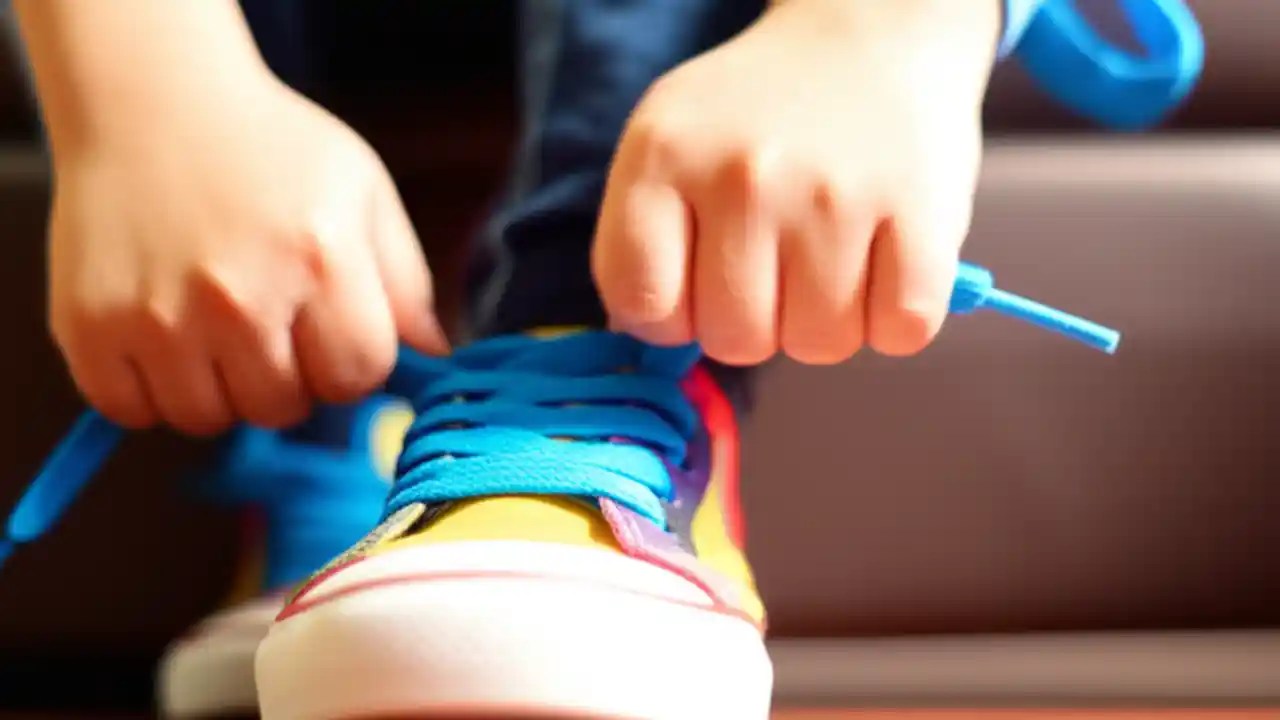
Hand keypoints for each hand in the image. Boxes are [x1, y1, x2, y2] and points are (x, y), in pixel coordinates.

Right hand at [48, 75, 446, 434]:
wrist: (153, 102)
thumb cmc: (270, 148)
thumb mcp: (362, 192)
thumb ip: (406, 282)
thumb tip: (438, 355)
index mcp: (320, 260)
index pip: (358, 377)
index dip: (352, 363)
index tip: (332, 334)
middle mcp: (239, 296)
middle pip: (283, 408)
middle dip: (288, 378)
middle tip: (270, 324)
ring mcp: (158, 315)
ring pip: (208, 419)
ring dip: (219, 389)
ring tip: (216, 328)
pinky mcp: (89, 325)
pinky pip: (131, 411)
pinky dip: (150, 390)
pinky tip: (165, 336)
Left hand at [594, 0, 999, 364]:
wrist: (870, 34)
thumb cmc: (759, 114)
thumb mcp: (668, 143)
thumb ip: (641, 237)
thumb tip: (644, 335)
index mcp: (662, 157)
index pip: (639, 304)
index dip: (671, 317)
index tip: (699, 283)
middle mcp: (742, 177)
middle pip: (735, 341)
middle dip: (756, 322)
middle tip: (777, 263)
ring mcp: (833, 197)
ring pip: (819, 346)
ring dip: (827, 322)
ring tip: (831, 254)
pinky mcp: (921, 213)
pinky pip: (902, 332)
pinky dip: (896, 317)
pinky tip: (885, 264)